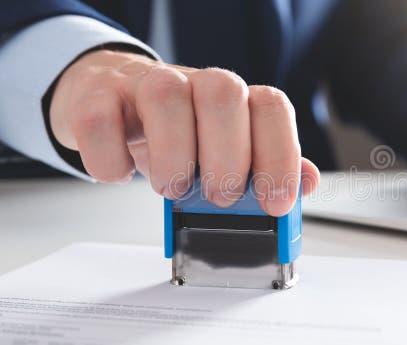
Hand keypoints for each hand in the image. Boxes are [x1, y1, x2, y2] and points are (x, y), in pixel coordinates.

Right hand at [49, 49, 318, 215]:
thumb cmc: (176, 134)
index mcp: (235, 101)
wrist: (111, 98)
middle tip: (219, 197)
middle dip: (228, 157)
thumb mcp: (226, 152)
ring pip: (165, 96)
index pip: (271, 107)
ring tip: (172, 187)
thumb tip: (307, 182)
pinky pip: (100, 118)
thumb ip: (266, 167)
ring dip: (172, 157)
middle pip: (224, 94)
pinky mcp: (98, 97)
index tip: (275, 202)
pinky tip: (121, 173)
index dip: (280, 155)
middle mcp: (195, 84)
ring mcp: (144, 85)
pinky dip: (111, 159)